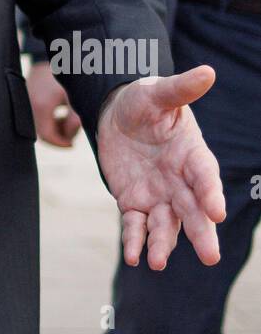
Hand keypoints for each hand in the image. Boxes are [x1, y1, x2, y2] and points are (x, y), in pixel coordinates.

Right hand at [27, 60, 81, 145]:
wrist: (58, 50)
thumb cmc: (69, 73)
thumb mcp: (76, 99)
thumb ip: (74, 121)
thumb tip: (71, 139)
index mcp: (42, 106)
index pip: (48, 136)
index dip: (61, 144)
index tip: (72, 145)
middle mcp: (30, 105)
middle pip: (42, 132)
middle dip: (57, 136)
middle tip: (71, 135)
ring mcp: (26, 100)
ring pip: (38, 124)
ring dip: (52, 127)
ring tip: (66, 119)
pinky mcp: (26, 95)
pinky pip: (35, 115)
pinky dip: (46, 118)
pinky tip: (57, 111)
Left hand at [97, 67, 224, 269]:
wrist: (117, 115)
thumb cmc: (144, 102)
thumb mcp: (158, 93)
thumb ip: (181, 88)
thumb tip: (207, 71)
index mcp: (192, 155)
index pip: (205, 177)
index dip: (211, 193)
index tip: (216, 212)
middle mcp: (180, 182)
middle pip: (193, 211)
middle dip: (201, 233)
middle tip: (211, 258)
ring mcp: (158, 196)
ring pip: (165, 225)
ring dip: (163, 244)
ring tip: (158, 262)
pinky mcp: (135, 203)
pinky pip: (135, 225)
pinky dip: (134, 240)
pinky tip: (132, 256)